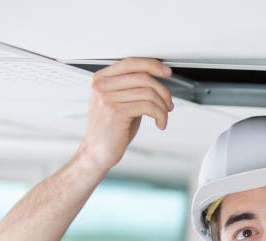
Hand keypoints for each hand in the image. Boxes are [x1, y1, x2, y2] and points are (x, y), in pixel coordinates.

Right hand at [77, 57, 173, 172]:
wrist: (96, 153)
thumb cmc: (110, 130)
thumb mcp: (120, 103)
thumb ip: (132, 88)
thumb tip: (157, 80)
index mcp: (101, 79)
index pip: (131, 62)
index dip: (152, 65)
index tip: (166, 72)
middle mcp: (102, 86)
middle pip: (143, 76)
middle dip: (163, 90)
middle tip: (168, 103)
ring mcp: (107, 98)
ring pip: (148, 92)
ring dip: (163, 106)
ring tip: (163, 116)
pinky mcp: (116, 112)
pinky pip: (149, 107)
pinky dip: (160, 115)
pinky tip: (160, 123)